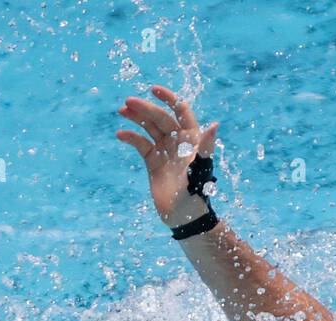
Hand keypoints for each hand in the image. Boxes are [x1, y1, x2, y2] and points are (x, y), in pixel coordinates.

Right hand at [117, 85, 219, 227]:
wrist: (184, 216)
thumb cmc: (197, 193)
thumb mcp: (201, 169)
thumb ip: (206, 147)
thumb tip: (215, 125)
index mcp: (192, 138)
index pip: (181, 110)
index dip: (168, 98)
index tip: (153, 89)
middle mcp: (178, 141)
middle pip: (160, 117)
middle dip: (145, 108)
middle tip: (128, 102)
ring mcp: (164, 150)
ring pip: (149, 128)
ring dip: (136, 118)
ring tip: (122, 111)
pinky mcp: (152, 162)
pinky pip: (140, 144)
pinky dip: (131, 138)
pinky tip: (121, 134)